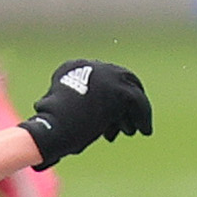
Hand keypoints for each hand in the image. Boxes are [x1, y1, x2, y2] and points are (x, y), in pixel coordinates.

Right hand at [18, 60, 151, 169]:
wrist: (52, 129)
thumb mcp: (67, 109)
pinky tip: (144, 131)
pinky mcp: (119, 90)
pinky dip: (144, 118)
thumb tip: (106, 115)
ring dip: (134, 113)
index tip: (115, 117)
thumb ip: (85, 104)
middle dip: (128, 102)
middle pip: (122, 79)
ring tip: (129, 131)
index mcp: (74, 66)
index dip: (111, 97)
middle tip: (132, 121)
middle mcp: (92, 65)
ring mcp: (107, 75)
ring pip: (132, 91)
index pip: (104, 77)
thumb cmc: (52, 128)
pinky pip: (140, 103)